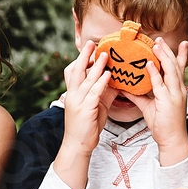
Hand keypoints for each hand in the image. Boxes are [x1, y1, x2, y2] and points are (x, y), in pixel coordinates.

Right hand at [60, 40, 115, 156]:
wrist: (78, 146)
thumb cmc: (86, 126)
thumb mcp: (95, 106)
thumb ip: (103, 93)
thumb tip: (114, 81)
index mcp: (73, 93)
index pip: (73, 72)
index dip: (81, 60)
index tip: (90, 50)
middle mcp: (73, 95)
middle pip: (76, 70)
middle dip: (84, 56)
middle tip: (91, 43)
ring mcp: (77, 102)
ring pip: (86, 80)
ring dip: (96, 66)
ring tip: (105, 55)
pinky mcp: (85, 110)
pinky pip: (94, 93)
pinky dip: (101, 83)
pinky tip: (108, 75)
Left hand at [126, 39, 187, 158]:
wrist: (172, 140)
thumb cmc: (163, 124)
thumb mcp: (149, 106)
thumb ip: (138, 95)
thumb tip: (125, 87)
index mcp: (176, 89)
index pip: (179, 68)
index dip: (180, 55)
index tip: (181, 43)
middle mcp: (178, 89)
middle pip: (175, 65)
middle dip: (168, 51)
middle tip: (159, 39)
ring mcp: (175, 95)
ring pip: (170, 71)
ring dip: (163, 56)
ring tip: (156, 45)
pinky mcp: (169, 101)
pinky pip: (160, 84)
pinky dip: (155, 74)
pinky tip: (148, 65)